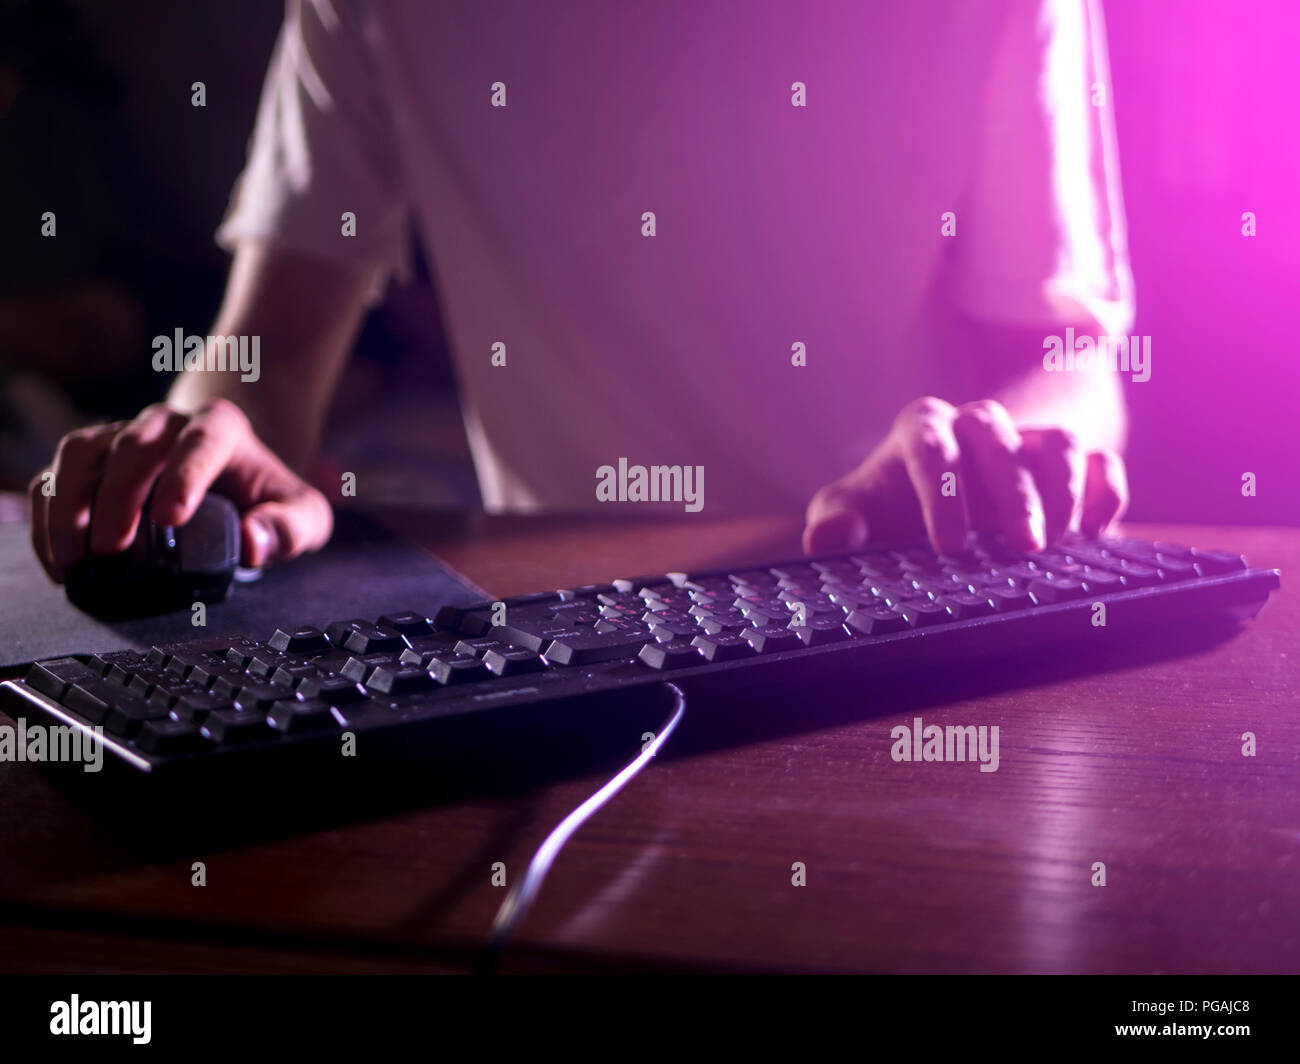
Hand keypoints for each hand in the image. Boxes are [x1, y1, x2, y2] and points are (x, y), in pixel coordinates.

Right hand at [29, 398, 332, 580]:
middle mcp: (167, 423)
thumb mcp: (302, 515)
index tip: (169, 520)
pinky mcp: (91, 458)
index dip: (184, 477)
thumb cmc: (266, 497)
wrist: (231, 475)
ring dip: (71, 502)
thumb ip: (292, 528)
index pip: (201, 441)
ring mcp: (122, 435)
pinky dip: (49, 514)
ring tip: (74, 556)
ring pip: (84, 452)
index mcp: (222, 427)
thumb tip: (256, 544)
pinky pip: (56, 474)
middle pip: (134, 445)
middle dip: (118, 496)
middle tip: (111, 549)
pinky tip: (58, 557)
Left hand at [802, 397, 1126, 554]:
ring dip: (1064, 491)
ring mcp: (1025, 442)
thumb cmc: (886, 508)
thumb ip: (835, 521)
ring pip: (1059, 442)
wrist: (928, 508)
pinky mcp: (1065, 467)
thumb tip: (825, 537)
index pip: (931, 446)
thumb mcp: (853, 513)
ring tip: (1058, 546)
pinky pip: (1100, 463)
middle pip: (1000, 438)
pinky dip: (1106, 493)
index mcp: (921, 430)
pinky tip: (1097, 535)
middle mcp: (976, 427)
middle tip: (1023, 550)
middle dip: (1014, 494)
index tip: (949, 546)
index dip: (943, 493)